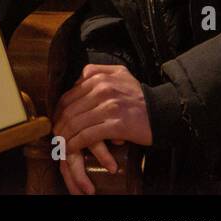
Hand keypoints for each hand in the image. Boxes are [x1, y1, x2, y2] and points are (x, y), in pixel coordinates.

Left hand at [53, 64, 152, 194]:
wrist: (166, 111)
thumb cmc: (140, 97)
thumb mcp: (119, 74)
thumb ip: (97, 72)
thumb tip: (76, 82)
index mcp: (99, 76)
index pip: (69, 94)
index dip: (59, 110)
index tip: (56, 121)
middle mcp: (102, 88)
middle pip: (70, 109)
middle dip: (59, 125)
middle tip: (55, 136)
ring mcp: (109, 106)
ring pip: (76, 122)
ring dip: (65, 136)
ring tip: (61, 144)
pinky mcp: (117, 124)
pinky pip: (88, 135)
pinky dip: (76, 143)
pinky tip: (72, 148)